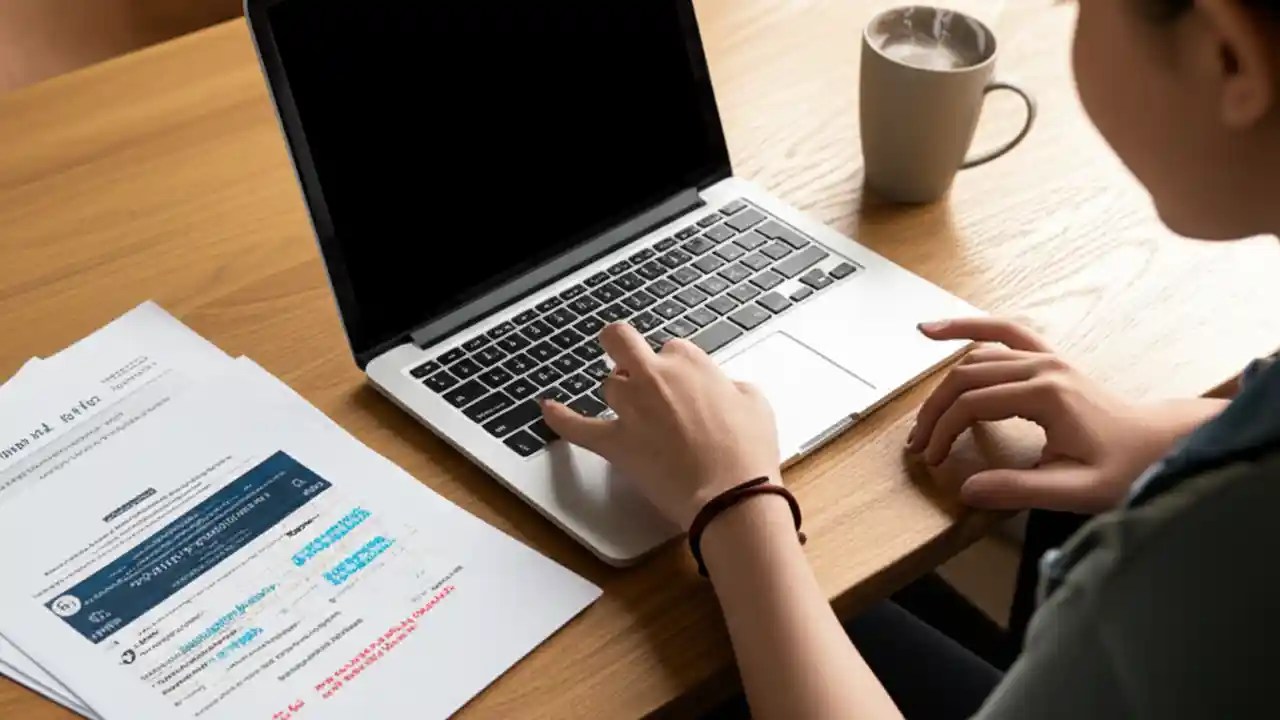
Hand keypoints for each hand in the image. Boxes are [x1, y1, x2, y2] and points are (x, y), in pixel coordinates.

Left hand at [540, 323, 781, 530]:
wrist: (731, 496)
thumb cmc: (747, 453)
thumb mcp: (755, 403)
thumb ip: (729, 386)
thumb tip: (720, 390)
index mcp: (690, 362)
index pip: (671, 349)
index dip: (676, 367)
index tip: (682, 385)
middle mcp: (655, 376)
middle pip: (620, 341)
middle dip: (620, 344)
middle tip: (625, 356)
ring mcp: (631, 407)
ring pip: (608, 385)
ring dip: (619, 395)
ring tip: (639, 416)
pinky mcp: (615, 442)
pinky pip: (576, 426)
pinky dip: (559, 417)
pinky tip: (548, 409)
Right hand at [909, 318, 1224, 512]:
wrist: (1160, 445)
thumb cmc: (1125, 468)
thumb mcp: (1076, 491)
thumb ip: (1019, 491)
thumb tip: (967, 490)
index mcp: (1047, 394)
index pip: (974, 405)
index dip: (945, 432)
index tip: (933, 460)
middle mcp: (1043, 366)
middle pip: (966, 378)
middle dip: (935, 412)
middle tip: (920, 446)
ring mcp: (1046, 357)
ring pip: (976, 358)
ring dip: (942, 384)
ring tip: (921, 415)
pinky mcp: (1048, 359)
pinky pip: (1002, 332)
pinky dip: (967, 328)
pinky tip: (936, 330)